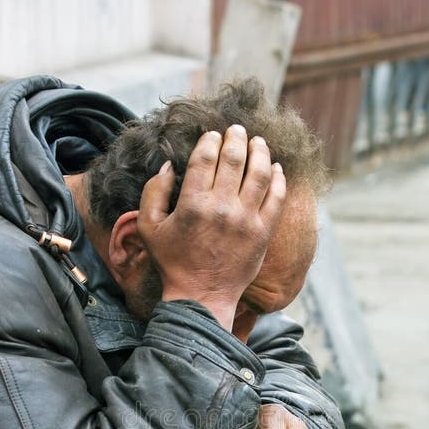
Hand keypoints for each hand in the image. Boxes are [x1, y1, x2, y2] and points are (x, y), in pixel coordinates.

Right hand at [136, 126, 285, 329]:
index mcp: (193, 203)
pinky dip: (279, 179)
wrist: (201, 298)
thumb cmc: (173, 263)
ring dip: (260, 151)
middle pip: (234, 158)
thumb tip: (168, 166)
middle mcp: (222, 207)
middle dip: (236, 138)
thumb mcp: (149, 228)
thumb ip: (153, 193)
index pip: (205, 157)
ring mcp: (246, 220)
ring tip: (258, 142)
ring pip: (260, 173)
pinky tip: (276, 168)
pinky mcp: (263, 233)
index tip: (213, 135)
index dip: (211, 140)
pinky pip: (277, 198)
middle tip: (238, 130)